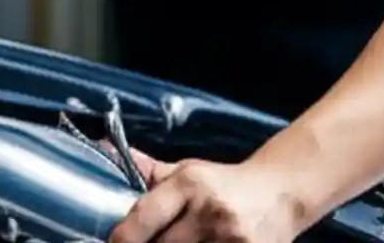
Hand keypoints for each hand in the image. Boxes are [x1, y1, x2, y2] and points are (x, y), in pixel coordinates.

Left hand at [105, 147, 305, 242]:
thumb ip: (147, 171)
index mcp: (190, 184)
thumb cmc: (224, 183)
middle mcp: (211, 211)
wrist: (282, 192)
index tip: (113, 242)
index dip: (122, 238)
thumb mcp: (186, 171)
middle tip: (140, 242)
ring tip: (176, 241)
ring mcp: (232, 239)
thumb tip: (101, 149)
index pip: (145, 217)